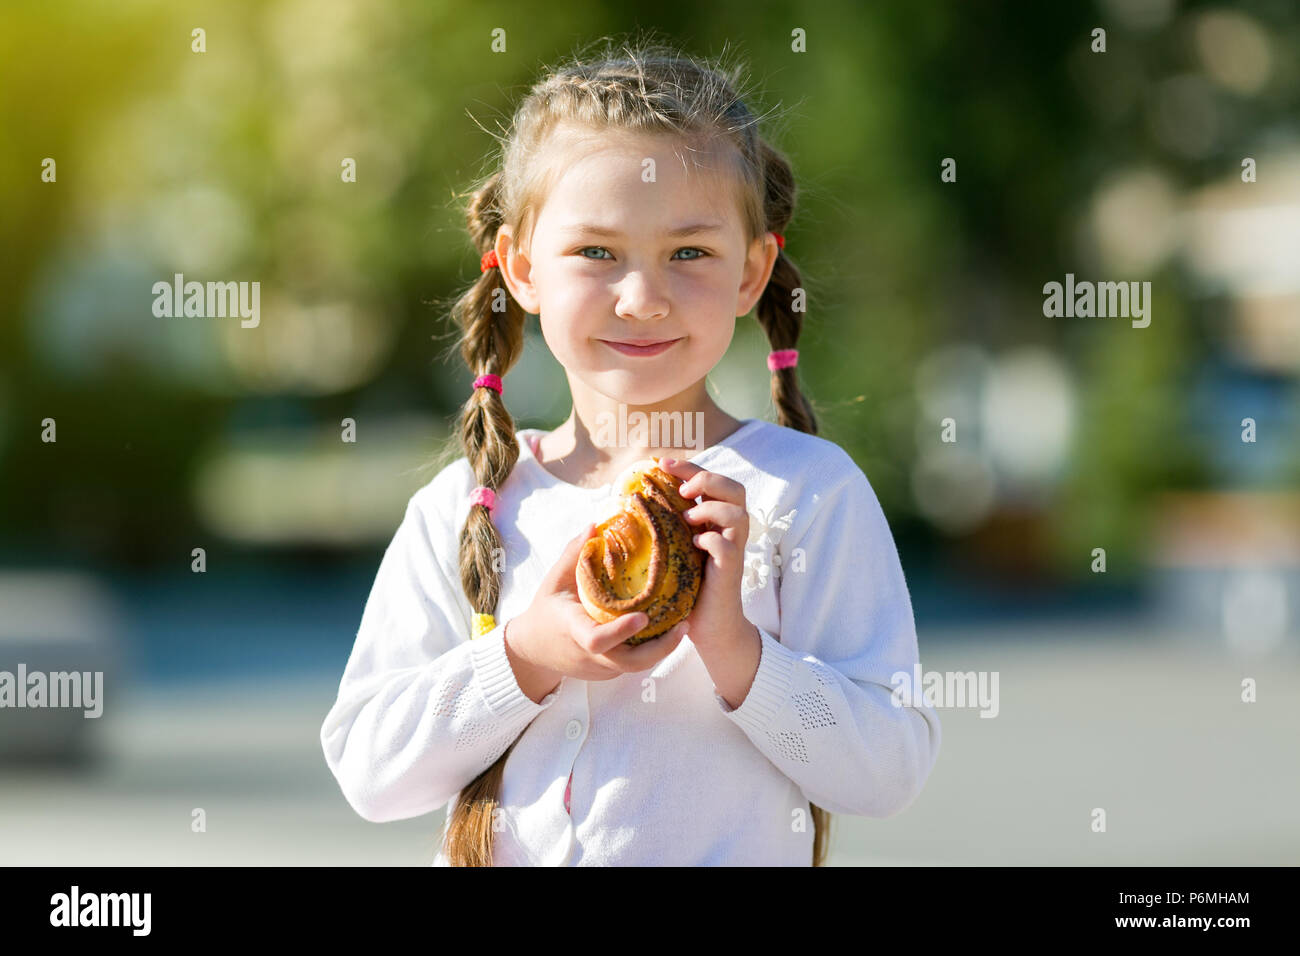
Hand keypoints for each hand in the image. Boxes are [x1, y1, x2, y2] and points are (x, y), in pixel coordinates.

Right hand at [506, 523, 687, 689]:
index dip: (621, 631)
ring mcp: (599, 668)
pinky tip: (668, 630)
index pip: (597, 639)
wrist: (531, 650)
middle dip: (660, 648)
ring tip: (683, 625)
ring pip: (636, 666)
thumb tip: (595, 524)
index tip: (644, 617)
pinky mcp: (608, 673)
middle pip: (629, 662)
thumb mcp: (554, 580)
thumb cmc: (545, 610)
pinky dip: (651, 650)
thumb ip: (574, 554)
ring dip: (663, 649)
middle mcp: (588, 655)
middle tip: (684, 624)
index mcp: (573, 630)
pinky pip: (633, 664)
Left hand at [655, 457, 752, 653]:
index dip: (690, 467)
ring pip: (738, 514)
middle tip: (682, 490)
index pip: (713, 482)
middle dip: (707, 479)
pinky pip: (727, 547)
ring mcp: (733, 551)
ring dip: (710, 509)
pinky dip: (710, 540)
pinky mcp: (730, 573)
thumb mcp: (675, 550)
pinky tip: (694, 545)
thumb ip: (666, 526)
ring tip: (687, 519)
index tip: (661, 463)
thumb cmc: (687, 587)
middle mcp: (730, 533)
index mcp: (716, 522)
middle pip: (736, 490)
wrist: (709, 627)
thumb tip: (629, 502)